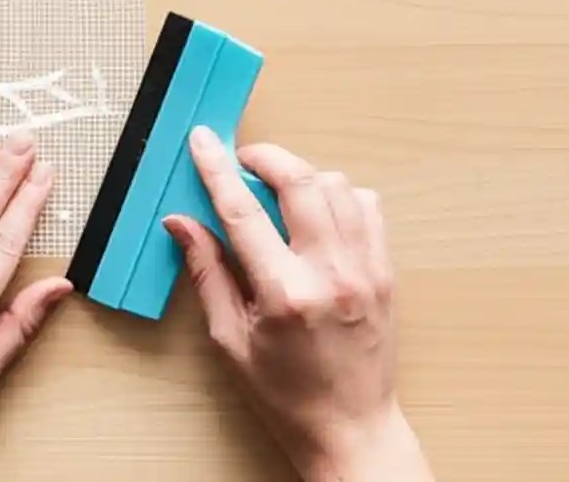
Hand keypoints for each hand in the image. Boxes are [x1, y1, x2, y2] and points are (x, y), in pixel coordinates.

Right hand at [164, 127, 432, 481]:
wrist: (351, 428)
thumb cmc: (287, 395)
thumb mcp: (230, 339)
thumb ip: (207, 273)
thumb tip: (181, 223)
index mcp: (285, 294)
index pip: (243, 210)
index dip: (217, 168)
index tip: (204, 140)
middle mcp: (330, 274)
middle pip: (300, 180)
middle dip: (265, 156)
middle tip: (242, 159)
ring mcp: (365, 269)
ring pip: (337, 185)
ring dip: (302, 176)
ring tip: (278, 192)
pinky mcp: (386, 271)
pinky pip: (367, 206)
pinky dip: (340, 196)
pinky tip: (318, 214)